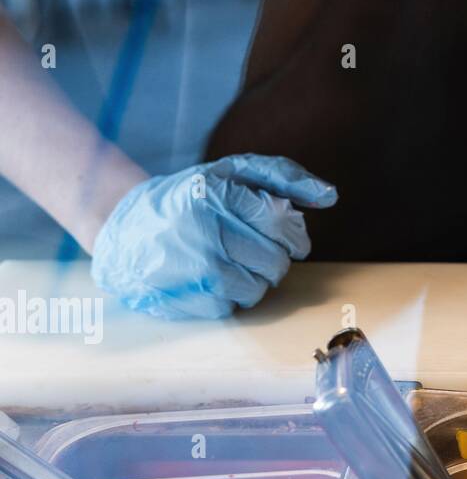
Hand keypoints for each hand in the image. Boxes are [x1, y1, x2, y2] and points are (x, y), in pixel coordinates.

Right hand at [91, 154, 337, 319]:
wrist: (123, 230)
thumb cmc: (191, 197)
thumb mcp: (232, 172)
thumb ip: (284, 176)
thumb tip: (331, 196)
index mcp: (216, 194)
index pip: (282, 225)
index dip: (295, 236)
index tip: (290, 239)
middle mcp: (202, 232)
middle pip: (274, 262)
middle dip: (275, 258)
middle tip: (259, 250)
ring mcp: (191, 269)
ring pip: (258, 289)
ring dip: (257, 279)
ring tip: (237, 262)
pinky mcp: (182, 299)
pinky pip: (233, 307)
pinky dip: (233, 296)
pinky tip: (216, 277)